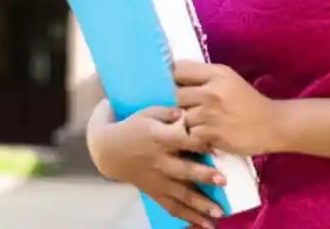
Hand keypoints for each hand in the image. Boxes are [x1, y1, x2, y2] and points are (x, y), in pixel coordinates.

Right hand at [87, 104, 227, 227]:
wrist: (107, 151)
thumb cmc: (132, 127)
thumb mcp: (148, 112)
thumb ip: (169, 112)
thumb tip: (189, 113)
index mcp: (159, 138)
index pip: (183, 141)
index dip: (200, 144)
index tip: (217, 148)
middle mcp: (160, 161)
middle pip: (183, 170)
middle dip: (203, 176)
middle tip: (222, 180)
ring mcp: (157, 180)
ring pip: (180, 195)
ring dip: (200, 204)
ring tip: (219, 213)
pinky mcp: (154, 192)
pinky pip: (171, 207)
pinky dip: (187, 217)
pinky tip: (204, 225)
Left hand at [175, 60, 281, 156]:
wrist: (272, 125)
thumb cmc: (248, 102)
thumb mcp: (229, 80)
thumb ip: (204, 77)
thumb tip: (174, 75)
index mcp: (217, 73)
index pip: (179, 70)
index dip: (175, 79)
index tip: (179, 86)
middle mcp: (211, 91)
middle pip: (175, 94)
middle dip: (180, 102)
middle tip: (189, 108)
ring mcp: (210, 113)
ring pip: (181, 116)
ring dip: (187, 122)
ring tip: (201, 124)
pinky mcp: (211, 133)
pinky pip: (190, 134)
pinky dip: (196, 136)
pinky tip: (206, 135)